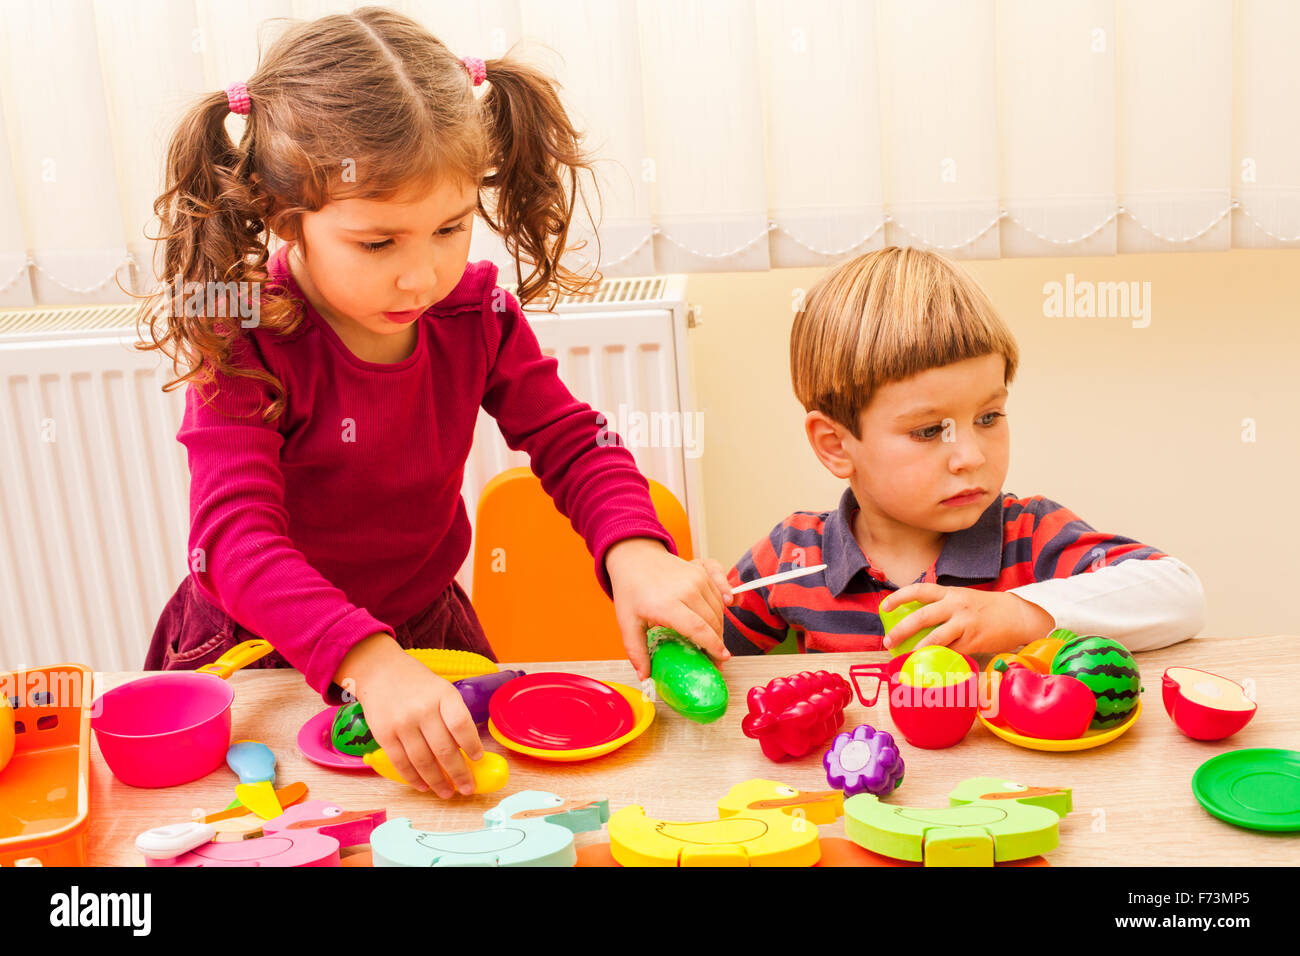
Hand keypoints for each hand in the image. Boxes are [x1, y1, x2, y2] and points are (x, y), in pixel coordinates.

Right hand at [334, 634, 483, 797]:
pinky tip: (424, 786)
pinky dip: (414, 778)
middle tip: (468, 787)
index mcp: (443, 695)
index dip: (472, 744)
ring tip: (447, 792)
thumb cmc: (418, 685)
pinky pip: (401, 762)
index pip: (461, 724)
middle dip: (459, 773)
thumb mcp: (442, 690)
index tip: (478, 758)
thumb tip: (467, 752)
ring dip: (437, 782)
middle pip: (444, 748)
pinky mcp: (384, 734)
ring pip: (423, 761)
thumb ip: (453, 716)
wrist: (381, 672)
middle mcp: (422, 709)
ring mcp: (402, 723)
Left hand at [605, 538, 733, 680]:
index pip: (697, 629)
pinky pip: (720, 589)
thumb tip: (645, 677)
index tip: (721, 660)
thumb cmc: (630, 590)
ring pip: (718, 608)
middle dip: (717, 642)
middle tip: (715, 658)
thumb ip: (636, 651)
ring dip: (719, 625)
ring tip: (712, 639)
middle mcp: (685, 589)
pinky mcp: (701, 570)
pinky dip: (725, 600)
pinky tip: (728, 606)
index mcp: (666, 604)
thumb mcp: (627, 622)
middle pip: (712, 621)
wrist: (634, 558)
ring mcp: (696, 577)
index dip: (713, 646)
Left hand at [878, 584, 1054, 656]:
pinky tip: (930, 667)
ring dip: (918, 650)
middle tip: (888, 641)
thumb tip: (915, 621)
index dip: (899, 597)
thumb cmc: (985, 609)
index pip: (919, 590)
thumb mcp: (962, 598)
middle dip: (901, 630)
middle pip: (922, 617)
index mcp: (950, 593)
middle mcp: (956, 606)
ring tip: (906, 658)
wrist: (1018, 615)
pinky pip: (952, 653)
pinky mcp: (974, 641)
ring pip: (935, 638)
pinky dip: (939, 660)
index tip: (884, 606)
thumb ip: (942, 606)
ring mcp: (965, 624)